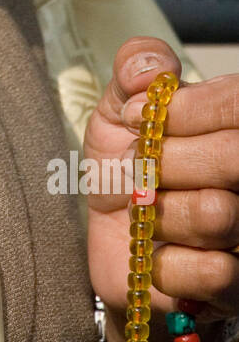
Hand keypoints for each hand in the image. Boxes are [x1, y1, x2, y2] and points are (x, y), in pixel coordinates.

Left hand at [85, 36, 238, 323]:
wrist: (115, 243)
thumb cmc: (127, 168)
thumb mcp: (119, 110)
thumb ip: (135, 69)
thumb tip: (151, 70)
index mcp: (237, 123)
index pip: (238, 102)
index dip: (182, 109)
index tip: (133, 118)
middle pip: (234, 157)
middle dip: (163, 162)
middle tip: (137, 170)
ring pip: (218, 215)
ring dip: (159, 214)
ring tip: (147, 213)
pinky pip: (213, 272)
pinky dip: (164, 264)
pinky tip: (157, 254)